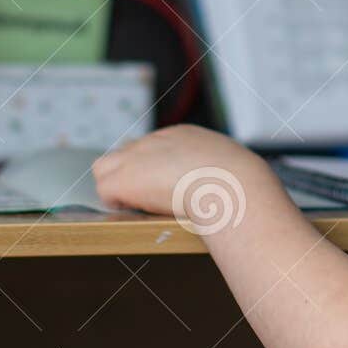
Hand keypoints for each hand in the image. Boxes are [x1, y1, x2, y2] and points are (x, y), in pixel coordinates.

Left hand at [92, 124, 271, 226]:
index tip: (164, 189)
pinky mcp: (122, 178)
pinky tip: (138, 212)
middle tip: (149, 201)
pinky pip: (106, 193)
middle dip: (132, 177)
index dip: (153, 171)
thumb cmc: (242, 186)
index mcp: (183, 136)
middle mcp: (155, 140)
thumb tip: (232, 188)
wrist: (232, 186)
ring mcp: (135, 158)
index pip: (152, 149)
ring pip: (106, 170)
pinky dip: (118, 205)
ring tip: (141, 208)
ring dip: (120, 189)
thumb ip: (221, 172)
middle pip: (124, 155)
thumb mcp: (235, 169)